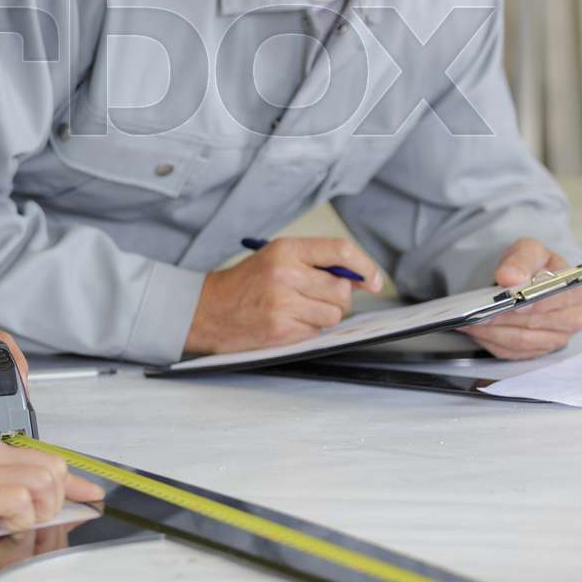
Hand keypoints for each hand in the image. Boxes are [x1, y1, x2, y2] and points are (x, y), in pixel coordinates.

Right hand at [0, 417, 103, 534]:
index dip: (70, 479)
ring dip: (40, 509)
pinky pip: (22, 505)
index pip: (38, 454)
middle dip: (58, 496)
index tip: (88, 492)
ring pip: (45, 481)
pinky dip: (20, 522)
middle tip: (38, 519)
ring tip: (14, 524)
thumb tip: (4, 500)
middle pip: (51, 465)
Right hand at [185, 237, 382, 353]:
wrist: (207, 310)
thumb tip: (358, 277)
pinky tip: (287, 321)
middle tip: (320, 297)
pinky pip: (316, 332)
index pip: (340, 250)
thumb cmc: (245, 283)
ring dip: (323, 316)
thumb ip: (315, 262)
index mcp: (285, 249)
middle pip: (341, 289)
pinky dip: (308, 329)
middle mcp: (285, 274)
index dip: (365, 265)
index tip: (374, 279)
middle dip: (339, 297)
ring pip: (333, 314)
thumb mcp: (276, 258)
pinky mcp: (281, 330)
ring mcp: (283, 304)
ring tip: (298, 309)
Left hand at [460, 238, 581, 358]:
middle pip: (536, 323)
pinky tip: (475, 331)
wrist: (528, 281)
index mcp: (577, 291)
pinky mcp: (539, 350)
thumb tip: (510, 278)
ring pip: (523, 341)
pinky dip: (492, 342)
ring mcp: (557, 338)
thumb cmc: (533, 266)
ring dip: (494, 332)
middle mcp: (572, 318)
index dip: (536, 303)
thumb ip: (520, 261)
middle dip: (505, 318)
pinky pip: (514, 352)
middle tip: (478, 313)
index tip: (514, 303)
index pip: (558, 300)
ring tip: (470, 322)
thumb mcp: (528, 251)